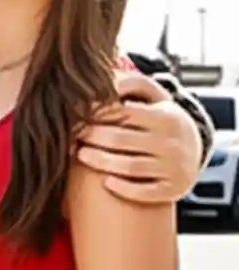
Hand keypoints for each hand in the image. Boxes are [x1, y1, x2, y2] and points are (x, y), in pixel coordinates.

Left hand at [76, 70, 202, 203]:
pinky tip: (106, 182)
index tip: (76, 113)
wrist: (195, 150)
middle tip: (73, 134)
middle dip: (92, 137)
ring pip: (131, 166)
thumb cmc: (161, 119)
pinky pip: (146, 192)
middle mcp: (172, 143)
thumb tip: (106, 77)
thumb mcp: (154, 96)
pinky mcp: (173, 190)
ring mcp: (174, 168)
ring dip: (101, 161)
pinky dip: (125, 189)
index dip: (96, 114)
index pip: (123, 113)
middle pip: (121, 139)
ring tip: (80, 154)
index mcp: (165, 117)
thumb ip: (131, 82)